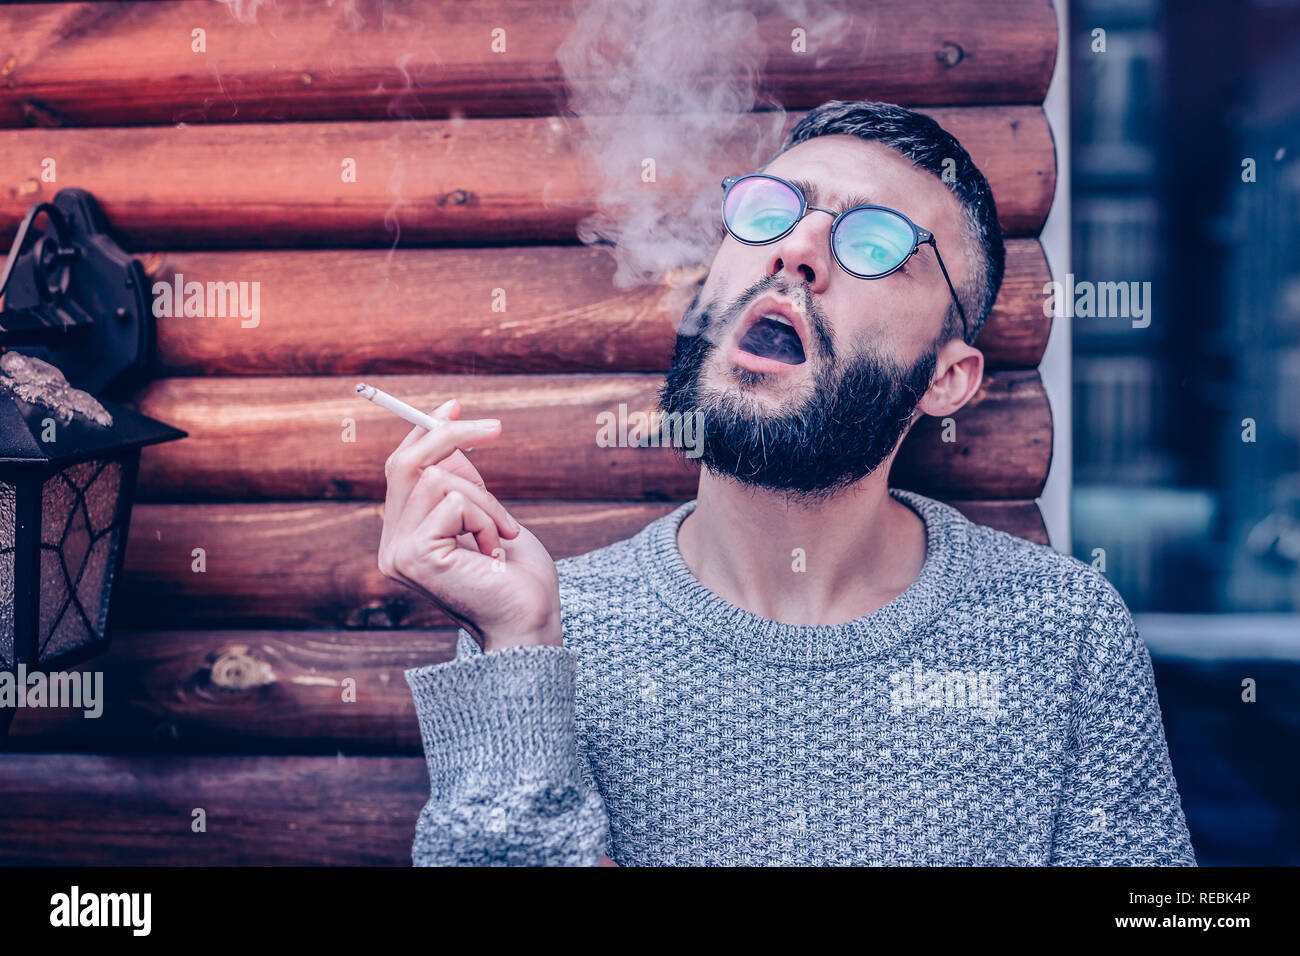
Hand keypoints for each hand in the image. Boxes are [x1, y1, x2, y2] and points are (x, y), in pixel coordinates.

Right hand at [378, 398, 561, 650]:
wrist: (532, 622)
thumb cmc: (519, 579)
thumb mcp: (490, 518)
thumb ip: (464, 487)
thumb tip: (450, 436)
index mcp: (406, 540)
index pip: (401, 472)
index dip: (424, 434)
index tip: (455, 405)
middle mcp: (393, 548)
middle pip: (405, 464)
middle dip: (451, 435)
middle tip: (495, 429)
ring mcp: (399, 554)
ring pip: (440, 480)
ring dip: (486, 501)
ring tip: (504, 536)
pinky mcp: (415, 556)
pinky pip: (454, 502)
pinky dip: (486, 519)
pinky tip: (494, 554)